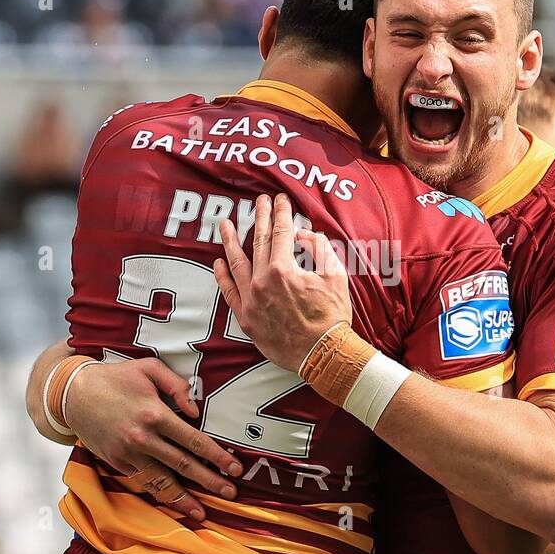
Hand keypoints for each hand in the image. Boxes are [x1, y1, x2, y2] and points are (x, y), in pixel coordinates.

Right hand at [64, 357, 242, 519]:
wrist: (73, 393)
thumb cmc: (116, 377)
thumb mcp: (149, 368)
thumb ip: (178, 385)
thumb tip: (195, 410)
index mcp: (154, 414)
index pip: (193, 440)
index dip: (217, 456)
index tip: (234, 468)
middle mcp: (142, 438)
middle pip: (183, 465)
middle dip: (210, 482)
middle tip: (231, 494)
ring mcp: (128, 454)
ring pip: (162, 482)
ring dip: (184, 499)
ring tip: (203, 512)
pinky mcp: (117, 463)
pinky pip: (143, 482)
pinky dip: (160, 495)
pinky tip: (175, 503)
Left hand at [215, 193, 350, 371]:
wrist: (323, 354)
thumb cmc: (332, 316)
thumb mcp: (335, 275)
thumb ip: (319, 247)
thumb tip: (303, 235)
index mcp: (283, 269)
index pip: (281, 232)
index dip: (281, 212)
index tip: (280, 199)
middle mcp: (262, 281)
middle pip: (259, 242)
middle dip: (259, 218)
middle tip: (258, 201)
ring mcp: (251, 300)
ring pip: (236, 264)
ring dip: (230, 241)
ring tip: (225, 224)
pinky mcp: (247, 318)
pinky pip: (229, 293)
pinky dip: (222, 277)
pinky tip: (219, 262)